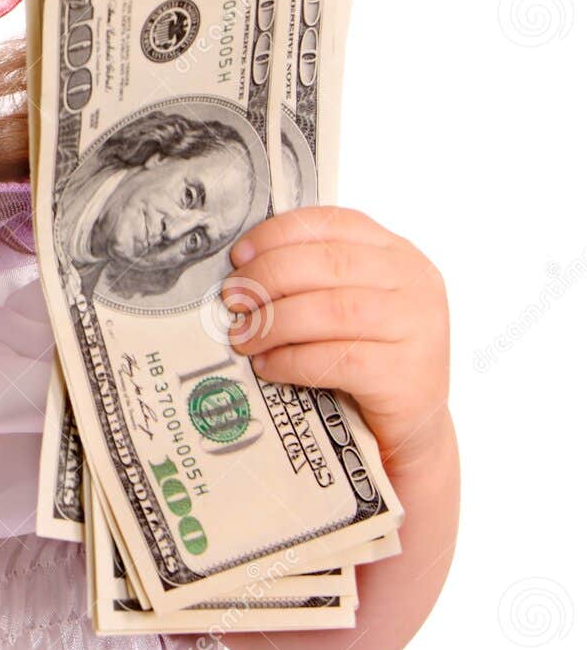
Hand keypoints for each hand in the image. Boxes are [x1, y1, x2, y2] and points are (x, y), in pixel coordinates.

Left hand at [220, 205, 450, 465]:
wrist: (411, 426)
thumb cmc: (366, 357)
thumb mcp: (346, 304)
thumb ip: (311, 278)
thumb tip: (241, 270)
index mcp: (396, 253)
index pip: (333, 223)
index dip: (278, 234)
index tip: (239, 256)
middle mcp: (413, 283)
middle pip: (327, 264)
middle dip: (267, 278)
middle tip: (233, 300)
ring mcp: (417, 328)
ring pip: (330, 310)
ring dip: (273, 322)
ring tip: (243, 338)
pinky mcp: (406, 375)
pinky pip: (336, 360)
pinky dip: (291, 361)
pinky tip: (267, 366)